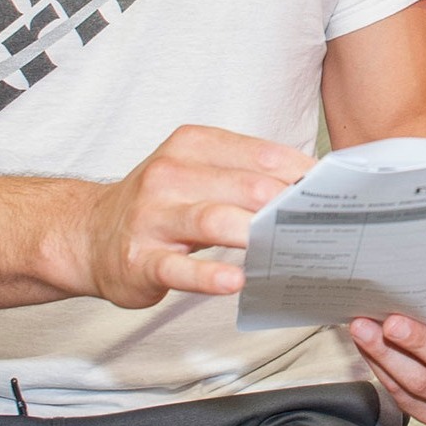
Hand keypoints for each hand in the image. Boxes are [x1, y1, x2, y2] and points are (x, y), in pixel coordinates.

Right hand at [70, 125, 311, 308]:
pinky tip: (236, 280)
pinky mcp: (141, 260)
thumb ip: (247, 175)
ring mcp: (153, 217)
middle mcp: (170, 174)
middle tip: (324, 225)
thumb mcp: (198, 172)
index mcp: (192, 145)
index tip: (337, 193)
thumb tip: (311, 187)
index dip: (302, 173)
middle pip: (243, 185)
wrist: (88, 234)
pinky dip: (209, 275)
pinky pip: (179, 268)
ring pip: (212, 219)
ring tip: (286, 246)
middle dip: (286, 205)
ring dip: (253, 232)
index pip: (260, 154)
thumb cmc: (160, 203)